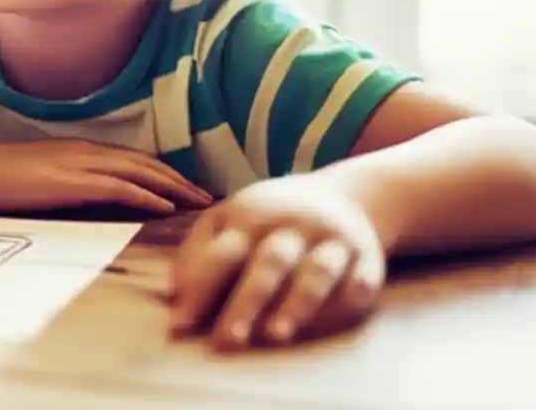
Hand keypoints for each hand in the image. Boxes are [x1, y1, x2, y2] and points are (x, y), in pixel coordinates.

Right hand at [0, 139, 213, 212]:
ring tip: (200, 202)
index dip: (166, 171)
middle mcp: (83, 151)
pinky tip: (166, 207)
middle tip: (210, 196)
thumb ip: (69, 185)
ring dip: (174, 186)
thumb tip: (94, 200)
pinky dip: (145, 195)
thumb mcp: (40, 179)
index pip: (133, 157)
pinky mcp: (66, 182)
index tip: (190, 187)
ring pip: (138, 171)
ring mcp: (75, 164)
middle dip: (180, 178)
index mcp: (77, 149)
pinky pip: (116, 187)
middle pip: (145, 161)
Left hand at [168, 175, 385, 349]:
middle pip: (268, 264)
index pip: (221, 254)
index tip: (180, 326)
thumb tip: (170, 296)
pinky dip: (340, 307)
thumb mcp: (228, 221)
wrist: (344, 195)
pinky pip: (357, 284)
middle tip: (226, 340)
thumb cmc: (268, 219)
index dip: (199, 289)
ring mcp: (331, 240)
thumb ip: (197, 255)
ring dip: (297, 304)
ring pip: (316, 272)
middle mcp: (292, 226)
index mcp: (250, 216)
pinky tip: (320, 329)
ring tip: (276, 335)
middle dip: (246, 303)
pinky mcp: (366, 259)